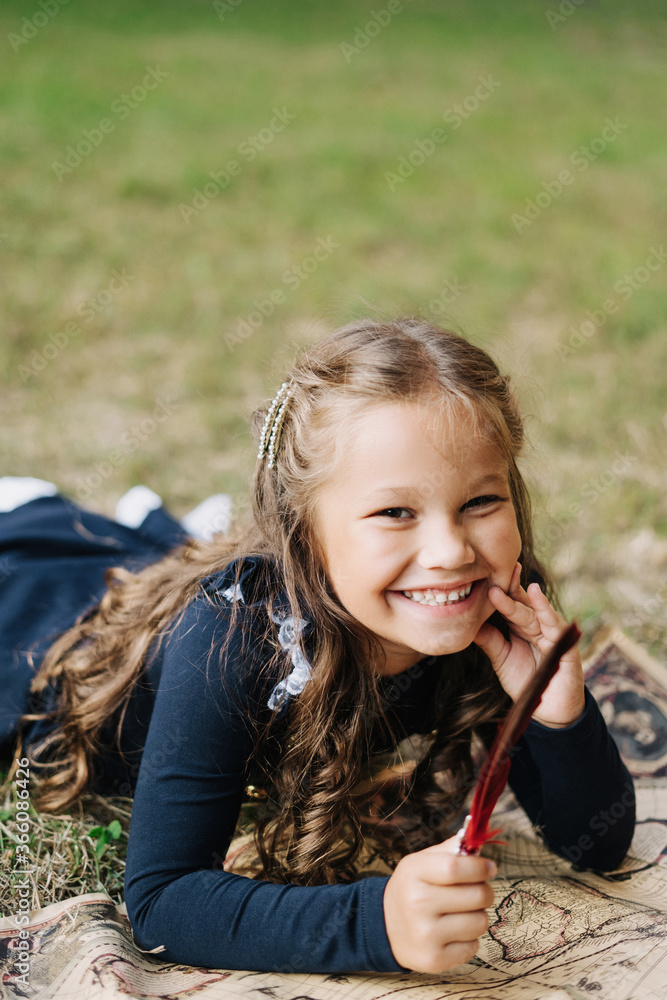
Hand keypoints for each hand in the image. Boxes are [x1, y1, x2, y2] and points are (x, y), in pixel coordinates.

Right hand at [383, 834, 495, 972]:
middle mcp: (418, 904)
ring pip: (480, 922)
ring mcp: (426, 935)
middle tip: (477, 891)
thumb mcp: (421, 862)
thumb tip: (477, 840)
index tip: (489, 868)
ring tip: (461, 913)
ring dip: (477, 916)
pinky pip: (473, 947)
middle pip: (477, 895)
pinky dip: (469, 939)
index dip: (480, 867)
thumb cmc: (411, 888)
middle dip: (485, 891)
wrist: (384, 925)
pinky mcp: (434, 960)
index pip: (456, 867)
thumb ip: (450, 850)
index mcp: (414, 873)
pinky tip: (452, 932)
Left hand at [473, 563, 585, 727]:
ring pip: (533, 610)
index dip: (498, 590)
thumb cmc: (526, 682)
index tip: (482, 573)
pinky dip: (545, 608)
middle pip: (521, 602)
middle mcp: (536, 626)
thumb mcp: (501, 659)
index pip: (509, 604)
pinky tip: (536, 593)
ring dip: (521, 595)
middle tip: (494, 567)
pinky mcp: (565, 643)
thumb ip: (489, 639)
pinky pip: (554, 623)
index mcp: (520, 628)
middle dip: (508, 585)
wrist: (549, 711)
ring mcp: (551, 633)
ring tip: (512, 575)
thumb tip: (467, 621)